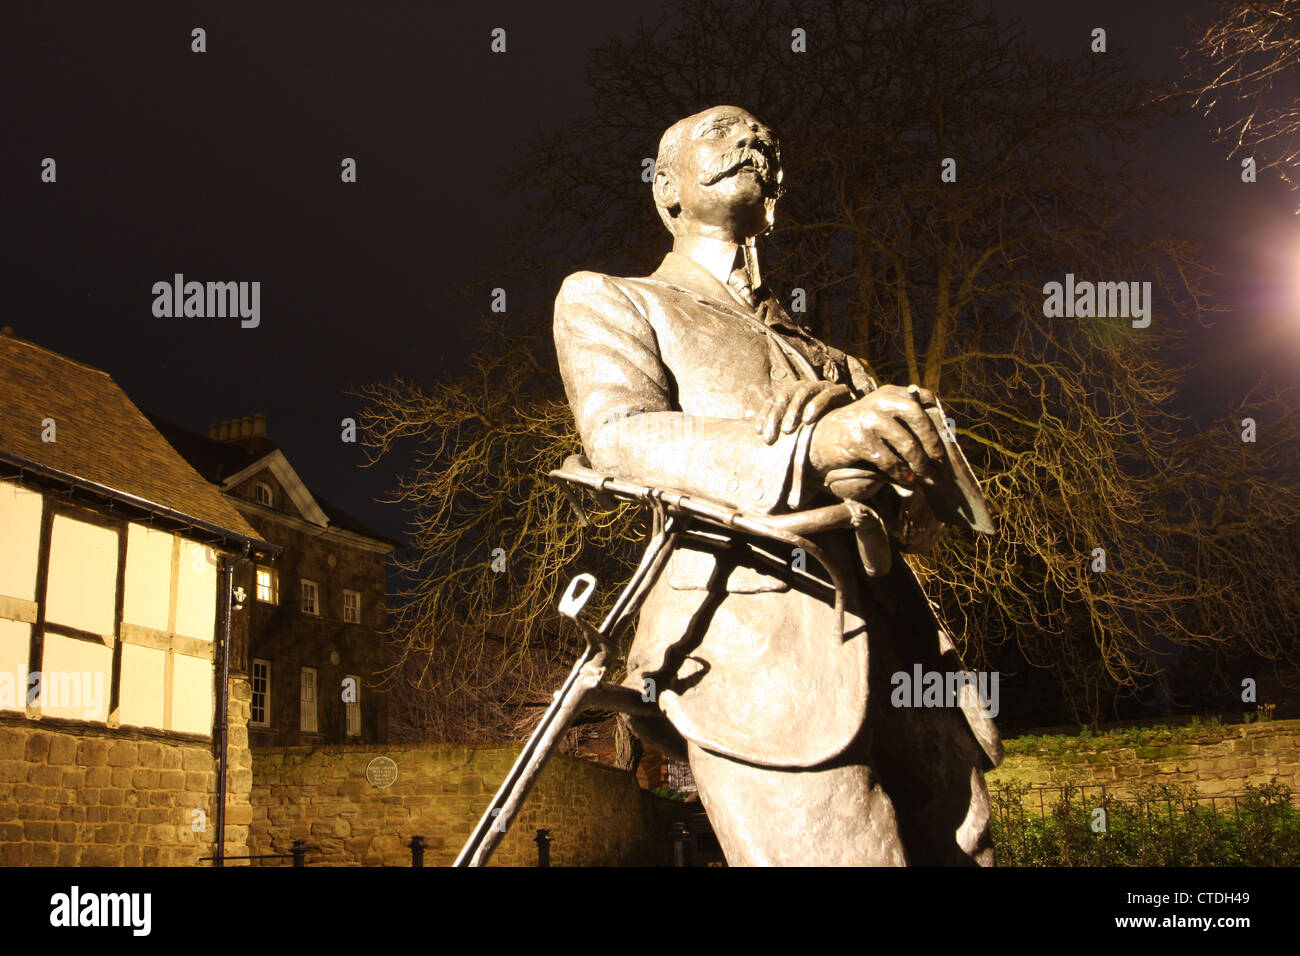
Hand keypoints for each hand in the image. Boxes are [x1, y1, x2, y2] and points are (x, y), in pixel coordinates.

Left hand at [753, 381, 851, 444]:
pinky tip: (808, 420)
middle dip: (776, 415)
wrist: (856, 423)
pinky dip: (816, 405)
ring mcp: (824, 387)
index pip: (774, 400)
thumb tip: (753, 429)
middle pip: (786, 395)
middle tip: (771, 436)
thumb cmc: (823, 429)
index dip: (765, 415)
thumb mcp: (801, 430)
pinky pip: (827, 394)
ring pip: (804, 392)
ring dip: (793, 410)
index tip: (759, 432)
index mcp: (794, 394)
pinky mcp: (841, 390)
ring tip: (787, 429)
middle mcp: (807, 387)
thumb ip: (782, 427)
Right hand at [808, 385, 946, 486]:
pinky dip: (901, 472)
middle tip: (941, 461)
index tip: (948, 436)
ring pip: (905, 442)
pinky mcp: (858, 439)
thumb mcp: (882, 419)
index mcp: (889, 393)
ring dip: (920, 463)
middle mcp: (879, 400)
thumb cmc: (860, 433)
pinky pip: (888, 459)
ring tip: (927, 477)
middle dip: (933, 441)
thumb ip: (906, 422)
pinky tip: (908, 480)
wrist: (821, 440)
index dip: (938, 417)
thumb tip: (941, 441)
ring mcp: (868, 418)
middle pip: (917, 415)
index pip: (922, 399)